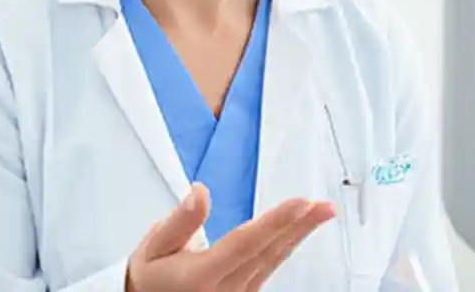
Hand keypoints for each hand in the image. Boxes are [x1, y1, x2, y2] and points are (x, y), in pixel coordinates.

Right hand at [125, 182, 335, 291]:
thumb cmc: (151, 280)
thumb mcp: (153, 248)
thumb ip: (179, 222)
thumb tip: (199, 193)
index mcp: (200, 277)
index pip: (245, 244)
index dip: (275, 222)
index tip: (299, 204)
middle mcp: (225, 290)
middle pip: (268, 252)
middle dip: (299, 225)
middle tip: (323, 206)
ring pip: (274, 261)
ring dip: (298, 234)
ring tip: (319, 213)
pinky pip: (269, 268)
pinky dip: (286, 246)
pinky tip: (296, 232)